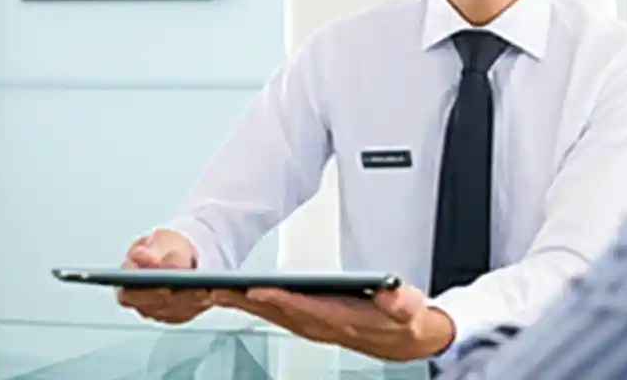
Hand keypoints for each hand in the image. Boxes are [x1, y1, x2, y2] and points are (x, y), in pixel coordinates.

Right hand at [116, 230, 209, 324]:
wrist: (177, 253)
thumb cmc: (163, 248)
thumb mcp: (157, 243)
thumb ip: (149, 252)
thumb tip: (142, 257)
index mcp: (126, 284)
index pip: (129, 295)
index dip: (146, 293)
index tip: (164, 287)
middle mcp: (140, 302)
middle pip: (154, 306)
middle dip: (174, 299)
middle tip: (191, 290)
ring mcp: (158, 310)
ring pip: (172, 311)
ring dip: (189, 302)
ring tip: (205, 291)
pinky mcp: (176, 314)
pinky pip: (186, 312)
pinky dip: (198, 304)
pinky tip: (210, 294)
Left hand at [211, 282, 454, 361]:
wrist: (407, 340)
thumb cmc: (406, 320)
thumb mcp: (411, 309)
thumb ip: (400, 303)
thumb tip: (391, 292)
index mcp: (344, 320)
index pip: (306, 309)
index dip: (281, 299)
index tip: (256, 288)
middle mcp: (323, 327)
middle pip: (278, 313)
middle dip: (246, 301)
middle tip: (216, 287)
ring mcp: (313, 327)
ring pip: (272, 315)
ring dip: (244, 304)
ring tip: (216, 289)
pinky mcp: (310, 323)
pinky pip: (277, 314)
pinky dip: (255, 304)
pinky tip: (239, 295)